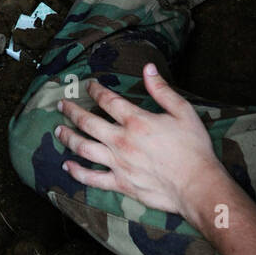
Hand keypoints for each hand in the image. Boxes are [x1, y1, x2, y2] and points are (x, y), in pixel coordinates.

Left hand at [55, 65, 224, 220]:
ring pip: (84, 147)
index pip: (107, 100)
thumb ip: (162, 90)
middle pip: (88, 122)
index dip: (95, 90)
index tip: (89, 85)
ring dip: (68, 137)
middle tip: (61, 104)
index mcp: (136, 121)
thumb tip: (148, 68)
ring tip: (58, 129)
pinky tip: (67, 165)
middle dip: (72, 110)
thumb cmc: (193, 149)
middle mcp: (121, 141)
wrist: (197, 186)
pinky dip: (77, 172)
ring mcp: (118, 163)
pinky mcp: (121, 184)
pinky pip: (92, 178)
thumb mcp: (183, 112)